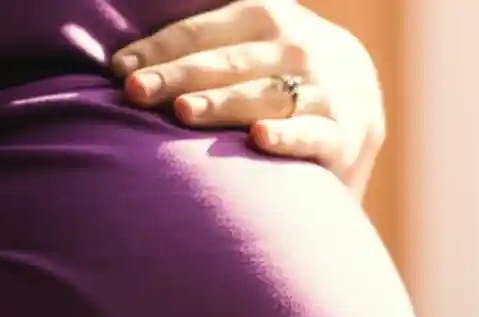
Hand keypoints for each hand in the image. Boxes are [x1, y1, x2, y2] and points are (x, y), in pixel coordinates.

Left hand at [111, 0, 386, 196]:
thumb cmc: (279, 71)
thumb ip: (205, 27)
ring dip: (222, 103)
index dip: (160, 48)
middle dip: (179, 76)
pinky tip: (258, 139)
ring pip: (264, 97)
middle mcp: (298, 47)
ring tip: (183, 111)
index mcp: (266, 15)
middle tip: (135, 92)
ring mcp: (323, 91)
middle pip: (227, 63)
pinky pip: (311, 135)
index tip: (119, 70)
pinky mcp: (343, 136)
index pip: (204, 31)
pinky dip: (286, 137)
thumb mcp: (253, 32)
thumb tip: (123, 50)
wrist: (359, 104)